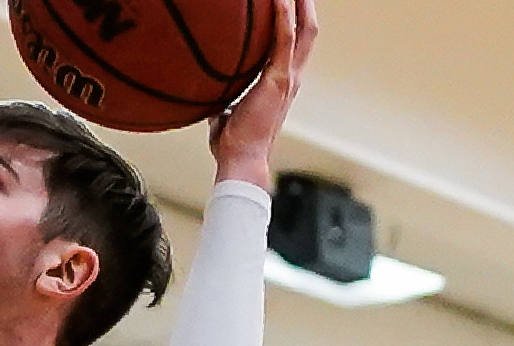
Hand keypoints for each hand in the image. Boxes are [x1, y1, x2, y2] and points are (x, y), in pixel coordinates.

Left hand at [209, 0, 317, 184]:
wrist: (241, 161)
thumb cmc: (232, 143)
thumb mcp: (227, 111)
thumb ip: (224, 98)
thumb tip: (205, 92)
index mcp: (282, 83)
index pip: (295, 45)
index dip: (295, 22)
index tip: (287, 3)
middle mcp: (291, 78)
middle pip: (308, 32)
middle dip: (305, 5)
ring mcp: (288, 78)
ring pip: (304, 31)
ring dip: (300, 4)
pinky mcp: (279, 80)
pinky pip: (285, 39)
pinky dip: (283, 16)